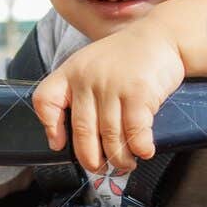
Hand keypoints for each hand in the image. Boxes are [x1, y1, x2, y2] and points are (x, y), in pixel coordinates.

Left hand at [31, 22, 185, 173]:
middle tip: (100, 168)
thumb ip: (79, 94)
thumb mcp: (92, 66)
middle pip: (82, 131)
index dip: (49, 126)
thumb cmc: (127, 58)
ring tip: (125, 164)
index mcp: (71, 72)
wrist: (162, 37)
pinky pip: (134, 132)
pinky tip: (144, 151)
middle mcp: (87, 79)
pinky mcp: (137, 93)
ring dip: (119, 158)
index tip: (59, 144)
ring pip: (110, 137)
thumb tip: (66, 137)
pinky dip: (140, 148)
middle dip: (91, 159)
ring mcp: (112, 86)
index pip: (45, 99)